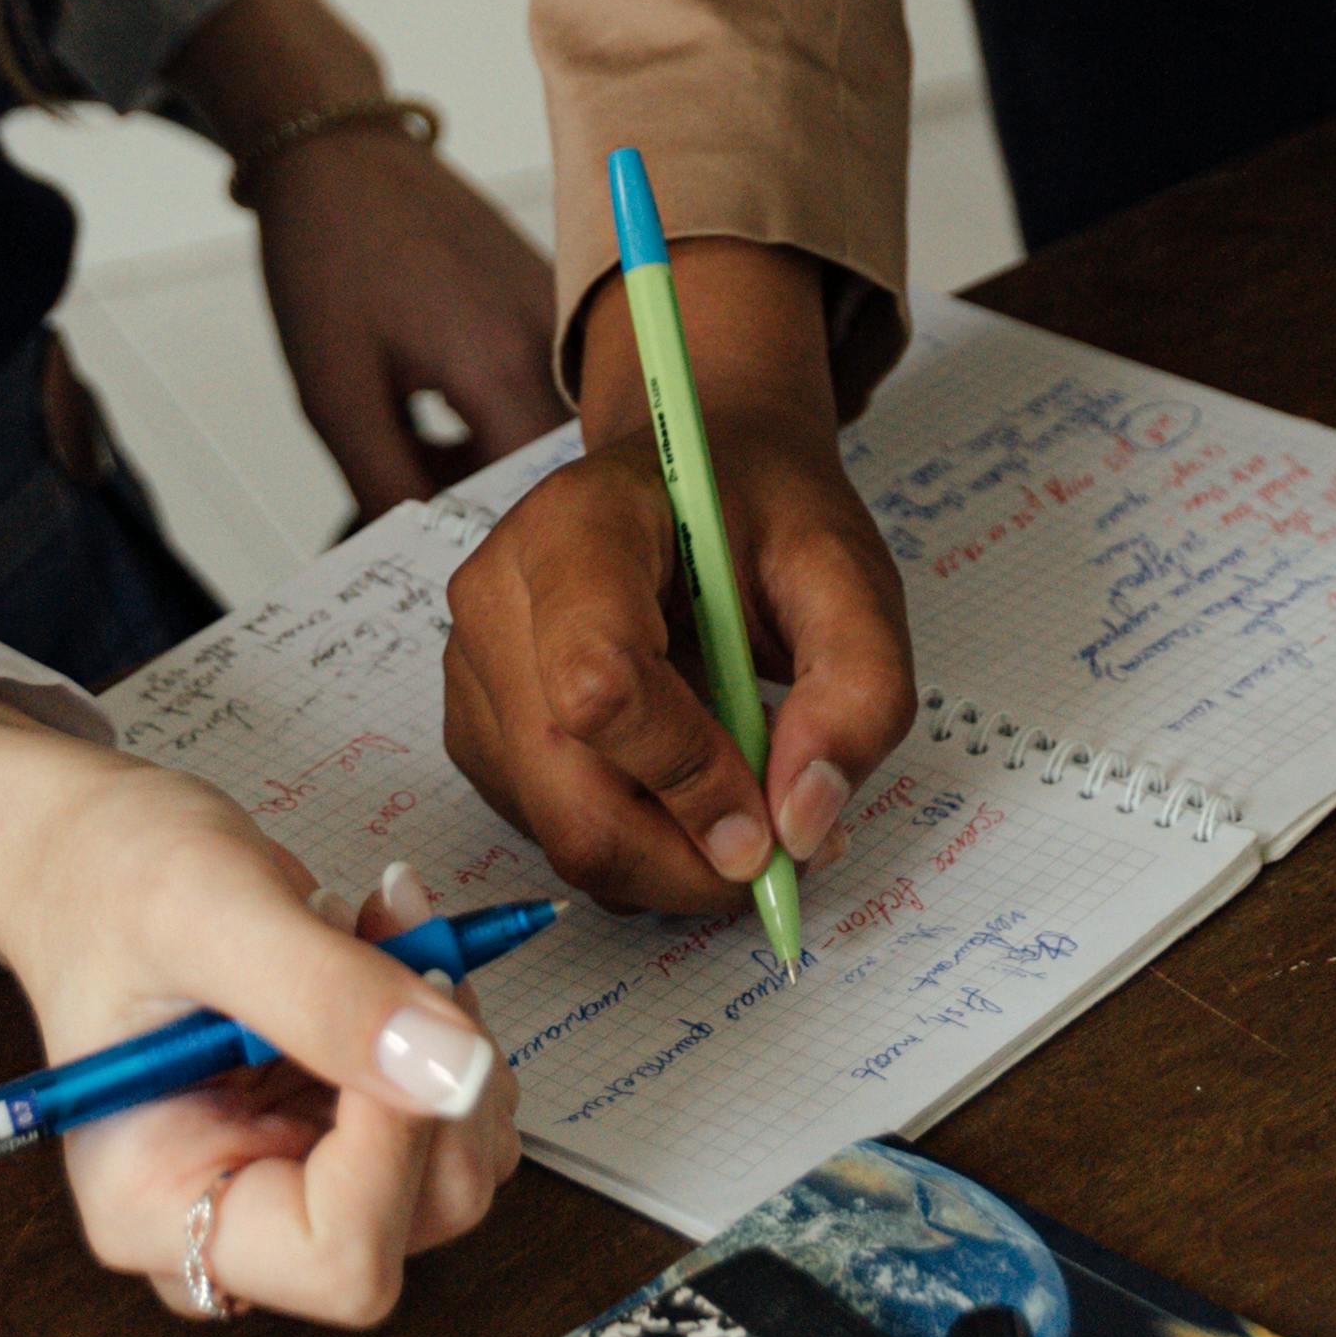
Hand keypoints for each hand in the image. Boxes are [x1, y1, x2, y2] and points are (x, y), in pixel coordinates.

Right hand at [0, 693, 516, 1328]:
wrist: (89, 858)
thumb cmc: (109, 880)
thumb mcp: (208, 910)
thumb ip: (326, 996)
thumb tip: (457, 1072)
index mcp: (156, 1213)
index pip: (338, 1256)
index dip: (399, 1139)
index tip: (407, 999)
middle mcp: (228, 1227)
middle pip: (414, 1221)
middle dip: (436, 1074)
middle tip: (402, 935)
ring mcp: (289, 1187)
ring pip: (453, 1171)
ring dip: (450, 1039)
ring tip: (380, 926)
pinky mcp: (334, 1142)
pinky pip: (447, 1114)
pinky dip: (447, 1024)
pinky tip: (384, 945)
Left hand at [254, 128, 563, 520]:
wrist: (338, 152)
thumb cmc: (330, 255)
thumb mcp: (336, 393)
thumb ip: (385, 486)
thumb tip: (420, 556)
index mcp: (502, 364)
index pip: (535, 499)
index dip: (488, 543)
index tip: (436, 563)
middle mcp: (548, 339)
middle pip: (546, 469)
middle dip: (483, 505)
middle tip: (410, 506)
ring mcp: (553, 312)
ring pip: (543, 431)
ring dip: (485, 460)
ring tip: (408, 448)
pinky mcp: (545, 297)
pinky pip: (540, 386)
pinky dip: (493, 414)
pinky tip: (432, 407)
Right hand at [439, 241, 913, 920]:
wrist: (695, 477)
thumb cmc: (764, 518)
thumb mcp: (851, 575)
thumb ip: (860, 689)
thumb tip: (803, 824)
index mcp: (576, 528)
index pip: (598, 685)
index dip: (688, 776)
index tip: (774, 826)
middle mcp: (498, 600)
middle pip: (573, 798)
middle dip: (693, 858)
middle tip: (788, 849)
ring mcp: (475, 672)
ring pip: (567, 835)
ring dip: (676, 859)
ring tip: (750, 796)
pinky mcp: (479, 732)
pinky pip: (557, 835)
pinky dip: (642, 848)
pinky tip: (691, 784)